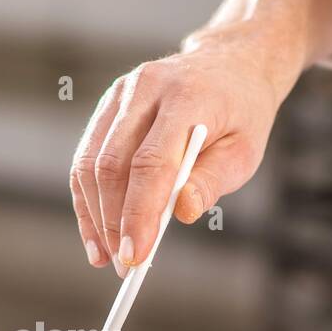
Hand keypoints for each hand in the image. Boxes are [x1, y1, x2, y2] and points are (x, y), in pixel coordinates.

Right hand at [68, 0, 331, 274]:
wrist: (231, 64)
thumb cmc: (241, 113)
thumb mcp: (245, 150)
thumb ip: (212, 180)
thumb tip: (182, 211)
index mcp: (187, 96)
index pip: (152, 163)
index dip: (139, 214)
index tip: (136, 256)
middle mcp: (146, 88)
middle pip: (112, 165)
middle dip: (113, 222)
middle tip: (125, 266)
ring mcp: (121, 94)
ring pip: (90, 163)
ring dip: (94, 216)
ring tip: (106, 256)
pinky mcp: (108, 107)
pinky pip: (87, 158)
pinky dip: (88, 200)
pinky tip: (96, 233)